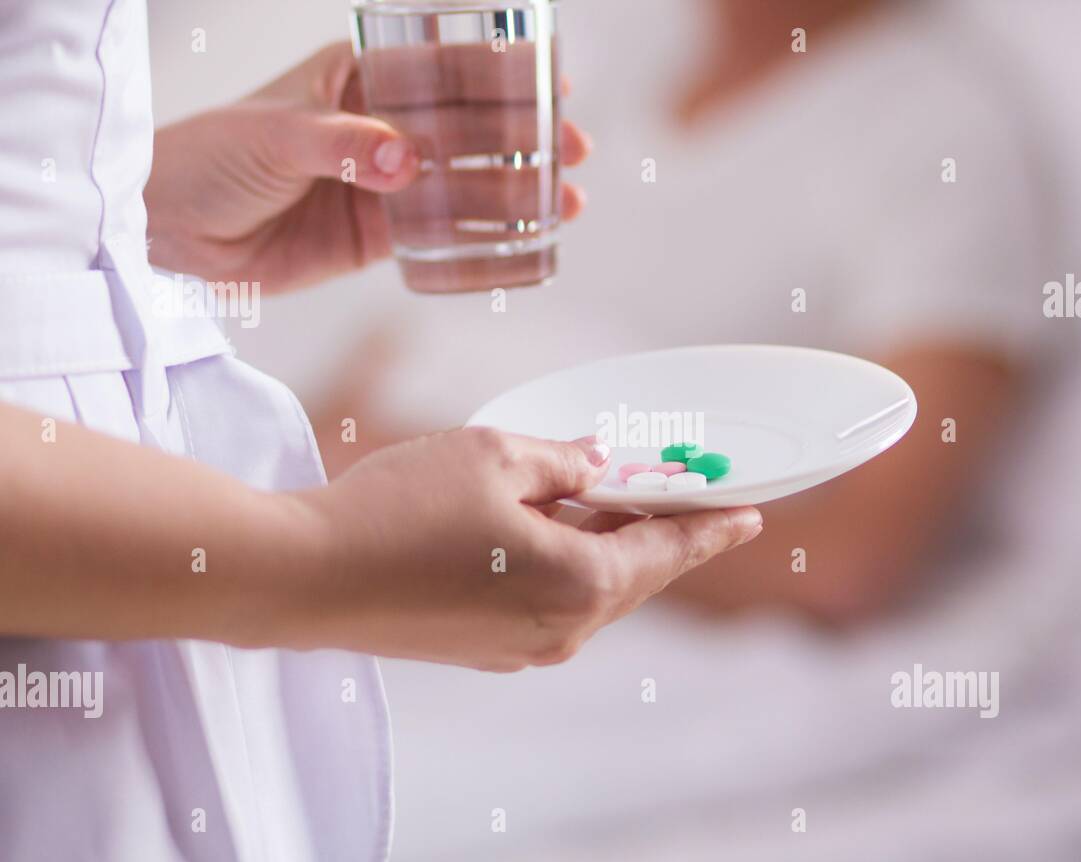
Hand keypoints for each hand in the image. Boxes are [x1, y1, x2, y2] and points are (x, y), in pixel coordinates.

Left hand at [144, 42, 590, 293]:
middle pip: (470, 127)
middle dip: (526, 137)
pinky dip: (484, 239)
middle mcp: (382, 127)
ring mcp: (385, 183)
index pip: (442, 69)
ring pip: (467, 183)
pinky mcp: (380, 234)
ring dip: (518, 191)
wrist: (175, 230)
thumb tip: (408, 162)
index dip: (500, 73)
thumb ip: (343, 147)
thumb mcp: (275, 138)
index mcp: (359, 81)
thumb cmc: (213, 158)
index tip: (552, 79)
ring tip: (567, 200)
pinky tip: (524, 241)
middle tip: (573, 149)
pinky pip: (443, 234)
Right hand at [277, 428, 763, 670]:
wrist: (305, 578)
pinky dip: (568, 565)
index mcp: (582, 582)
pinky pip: (553, 603)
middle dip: (662, 530)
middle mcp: (565, 629)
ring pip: (593, 589)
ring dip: (610, 545)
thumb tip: (596, 465)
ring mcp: (525, 648)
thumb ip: (564, 461)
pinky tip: (555, 528)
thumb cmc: (398, 512)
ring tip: (617, 500)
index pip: (671, 550)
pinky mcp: (488, 650)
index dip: (714, 524)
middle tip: (686, 493)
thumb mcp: (494, 456)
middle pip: (636, 574)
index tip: (752, 513)